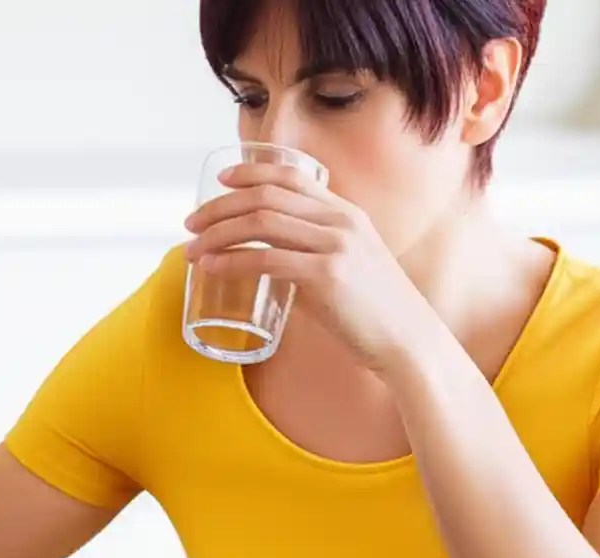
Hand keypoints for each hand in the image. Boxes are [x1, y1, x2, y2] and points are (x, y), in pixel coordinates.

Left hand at [184, 163, 421, 370]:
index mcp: (346, 213)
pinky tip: (211, 267)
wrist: (409, 341)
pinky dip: (231, 262)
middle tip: (191, 223)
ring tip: (191, 247)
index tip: (220, 180)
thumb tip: (274, 261)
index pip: (290, 176)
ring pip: (260, 224)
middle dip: (220, 206)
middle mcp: (341, 221)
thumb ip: (317, 252)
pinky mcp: (327, 276)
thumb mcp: (351, 265)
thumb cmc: (374, 311)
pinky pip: (265, 260)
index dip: (250, 173)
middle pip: (266, 196)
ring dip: (217, 233)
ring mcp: (335, 246)